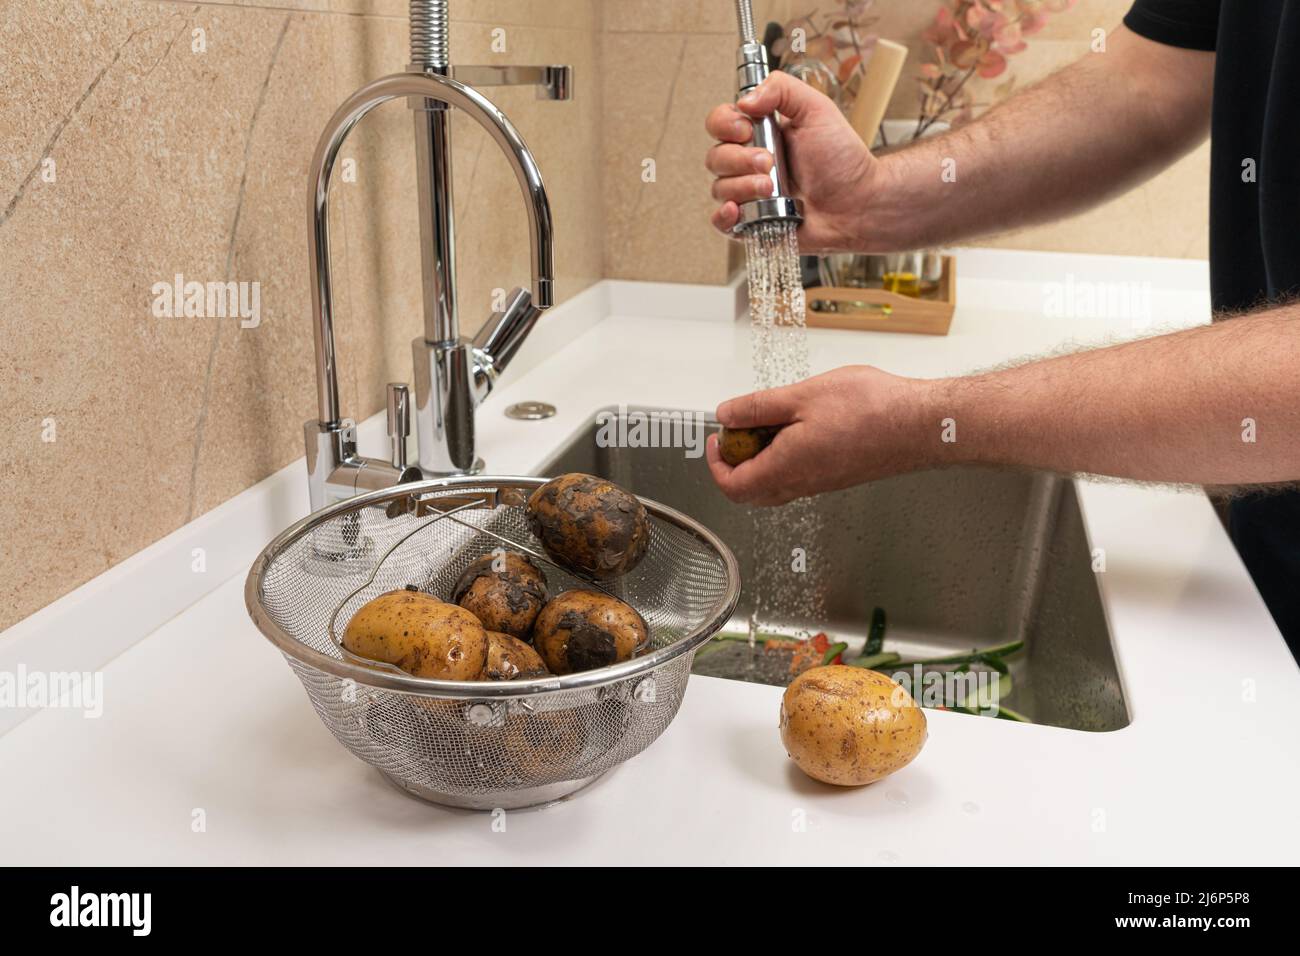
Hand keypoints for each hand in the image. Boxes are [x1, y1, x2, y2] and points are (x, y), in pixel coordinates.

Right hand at [704, 71, 884, 252]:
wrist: (859, 202)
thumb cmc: (844, 159)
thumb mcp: (817, 109)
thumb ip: (782, 89)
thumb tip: (745, 100)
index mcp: (761, 134)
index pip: (720, 123)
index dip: (725, 124)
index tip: (747, 129)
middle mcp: (750, 163)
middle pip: (716, 157)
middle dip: (739, 159)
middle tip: (769, 162)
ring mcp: (751, 194)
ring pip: (720, 188)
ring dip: (743, 187)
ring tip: (772, 189)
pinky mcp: (754, 224)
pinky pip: (721, 223)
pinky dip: (724, 217)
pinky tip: (739, 210)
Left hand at [706, 366, 936, 504]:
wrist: (923, 424)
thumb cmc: (872, 409)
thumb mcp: (801, 396)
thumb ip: (758, 407)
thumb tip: (727, 415)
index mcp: (786, 468)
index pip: (733, 486)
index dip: (716, 464)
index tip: (717, 439)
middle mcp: (803, 484)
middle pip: (751, 492)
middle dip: (735, 463)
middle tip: (738, 432)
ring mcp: (822, 483)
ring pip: (776, 484)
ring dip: (762, 458)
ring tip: (769, 422)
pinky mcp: (839, 475)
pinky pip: (799, 476)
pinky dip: (785, 456)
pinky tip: (799, 425)